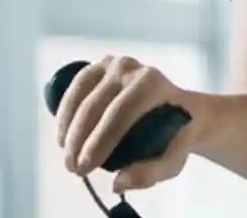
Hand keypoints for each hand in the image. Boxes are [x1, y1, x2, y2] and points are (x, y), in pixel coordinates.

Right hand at [57, 55, 197, 191]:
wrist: (184, 110)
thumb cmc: (176, 136)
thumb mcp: (172, 161)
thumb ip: (149, 174)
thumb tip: (116, 183)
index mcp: (152, 85)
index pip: (119, 113)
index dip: (98, 142)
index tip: (84, 169)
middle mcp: (132, 69)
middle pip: (96, 105)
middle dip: (79, 140)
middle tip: (72, 168)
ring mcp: (115, 64)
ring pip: (82, 95)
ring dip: (68, 127)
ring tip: (66, 155)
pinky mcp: (101, 66)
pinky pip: (76, 87)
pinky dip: (66, 112)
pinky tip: (63, 135)